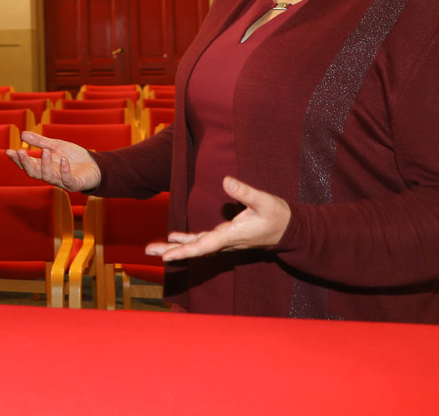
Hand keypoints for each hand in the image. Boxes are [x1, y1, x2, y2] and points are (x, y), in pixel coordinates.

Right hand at [4, 131, 100, 192]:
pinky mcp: (75, 184)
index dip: (18, 159)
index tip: (8, 151)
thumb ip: (39, 142)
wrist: (94, 165)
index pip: (27, 165)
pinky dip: (64, 171)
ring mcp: (62, 181)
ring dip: (45, 165)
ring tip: (45, 151)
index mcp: (44, 166)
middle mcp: (50, 175)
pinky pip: (67, 180)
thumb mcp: (55, 146)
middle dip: (26, 163)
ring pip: (48, 177)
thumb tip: (22, 134)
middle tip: (20, 152)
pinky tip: (63, 160)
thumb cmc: (74, 157)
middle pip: (34, 173)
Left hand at [145, 176, 289, 261]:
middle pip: (194, 249)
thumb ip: (245, 191)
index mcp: (231, 236)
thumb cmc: (278, 216)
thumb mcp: (264, 201)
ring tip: (153, 248)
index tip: (166, 257)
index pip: (203, 246)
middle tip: (149, 252)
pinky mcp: (225, 237)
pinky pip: (202, 241)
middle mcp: (224, 242)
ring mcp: (224, 241)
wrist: (289, 230)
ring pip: (196, 246)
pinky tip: (173, 238)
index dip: (184, 251)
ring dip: (175, 247)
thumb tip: (226, 180)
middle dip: (171, 251)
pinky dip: (187, 241)